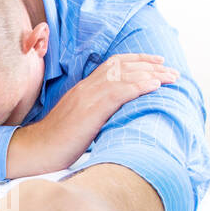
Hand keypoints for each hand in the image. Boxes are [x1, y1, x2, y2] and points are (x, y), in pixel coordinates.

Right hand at [5, 53, 177, 176]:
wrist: (37, 149)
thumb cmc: (57, 142)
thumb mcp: (80, 121)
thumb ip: (96, 112)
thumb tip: (116, 117)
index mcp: (84, 88)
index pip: (114, 64)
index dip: (138, 61)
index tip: (158, 63)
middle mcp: (87, 87)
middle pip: (123, 66)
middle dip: (151, 66)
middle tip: (173, 71)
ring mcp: (87, 96)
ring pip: (123, 75)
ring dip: (151, 75)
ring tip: (170, 78)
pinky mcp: (89, 109)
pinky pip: (117, 92)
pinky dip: (138, 86)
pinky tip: (154, 87)